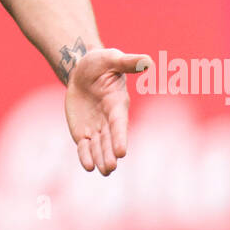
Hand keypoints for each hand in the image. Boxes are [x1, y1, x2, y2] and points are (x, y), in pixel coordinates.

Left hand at [63, 49, 150, 175]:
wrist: (82, 71)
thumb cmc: (100, 63)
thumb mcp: (111, 58)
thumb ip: (127, 62)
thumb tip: (147, 61)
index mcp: (117, 104)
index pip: (119, 124)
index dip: (120, 137)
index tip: (122, 152)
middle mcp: (109, 120)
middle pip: (110, 140)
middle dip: (110, 153)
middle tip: (110, 167)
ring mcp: (97, 128)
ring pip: (99, 147)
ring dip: (100, 158)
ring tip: (104, 170)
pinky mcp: (83, 132)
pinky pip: (84, 147)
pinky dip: (85, 156)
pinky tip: (88, 166)